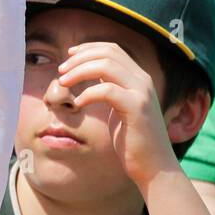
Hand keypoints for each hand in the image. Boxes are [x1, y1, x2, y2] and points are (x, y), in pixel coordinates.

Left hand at [57, 41, 179, 186]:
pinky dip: (88, 93)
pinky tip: (78, 104)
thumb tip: (88, 74)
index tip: (68, 56)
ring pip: (106, 66)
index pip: (112, 49)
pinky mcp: (137, 109)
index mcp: (138, 78)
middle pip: (108, 53)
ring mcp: (141, 93)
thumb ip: (109, 89)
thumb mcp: (119, 107)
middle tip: (60, 71)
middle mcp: (142, 81)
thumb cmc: (133, 139)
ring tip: (63, 82)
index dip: (88, 48)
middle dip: (79, 58)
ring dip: (79, 71)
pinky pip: (107, 90)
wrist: (153, 166)